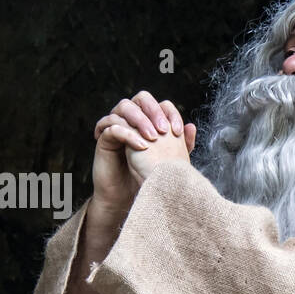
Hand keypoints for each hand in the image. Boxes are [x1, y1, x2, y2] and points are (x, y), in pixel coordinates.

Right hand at [91, 90, 196, 216]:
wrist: (127, 196)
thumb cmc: (146, 177)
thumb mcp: (168, 160)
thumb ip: (181, 144)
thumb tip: (191, 126)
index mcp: (147, 121)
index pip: (159, 104)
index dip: (170, 113)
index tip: (178, 132)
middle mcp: (131, 120)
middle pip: (141, 98)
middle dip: (153, 110)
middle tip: (163, 130)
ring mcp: (116, 126)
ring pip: (124, 107)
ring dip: (140, 119)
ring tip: (152, 138)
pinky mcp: (104, 138)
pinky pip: (112, 126)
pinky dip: (127, 133)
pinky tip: (141, 147)